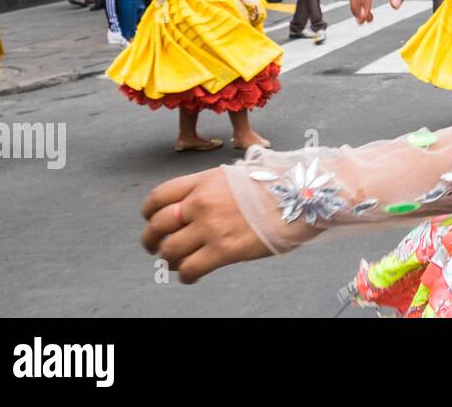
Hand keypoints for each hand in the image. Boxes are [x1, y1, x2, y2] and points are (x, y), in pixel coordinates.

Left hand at [141, 168, 273, 283]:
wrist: (303, 196)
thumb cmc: (278, 186)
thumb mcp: (239, 175)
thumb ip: (213, 188)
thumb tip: (199, 203)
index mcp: (205, 181)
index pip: (159, 197)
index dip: (149, 213)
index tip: (151, 221)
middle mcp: (202, 202)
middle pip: (157, 226)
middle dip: (151, 241)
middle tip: (156, 248)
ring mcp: (212, 226)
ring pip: (169, 251)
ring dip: (169, 260)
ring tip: (177, 263)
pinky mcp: (225, 250)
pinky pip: (189, 269)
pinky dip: (186, 276)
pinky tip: (192, 275)